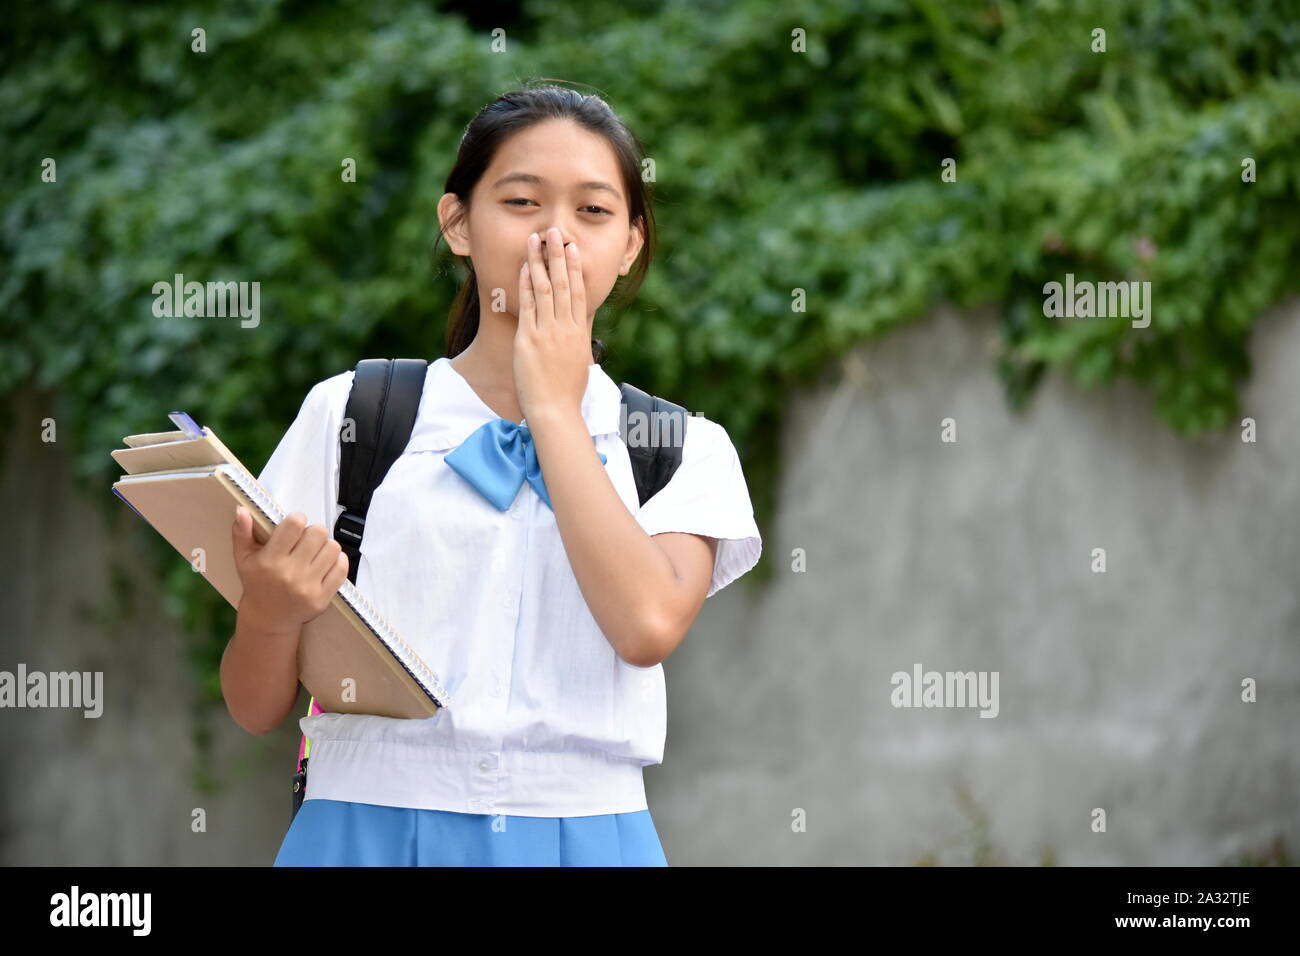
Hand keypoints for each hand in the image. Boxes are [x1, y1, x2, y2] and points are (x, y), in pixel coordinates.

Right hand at [231, 507, 349, 633]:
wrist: (268, 618)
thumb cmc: (257, 583)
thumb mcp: (243, 558)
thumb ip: (241, 532)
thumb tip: (242, 509)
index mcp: (270, 560)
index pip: (295, 524)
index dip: (297, 520)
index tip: (295, 526)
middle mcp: (289, 574)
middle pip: (318, 533)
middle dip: (313, 532)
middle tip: (306, 540)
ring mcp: (307, 587)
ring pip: (333, 548)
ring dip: (326, 546)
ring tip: (315, 552)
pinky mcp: (322, 598)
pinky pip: (341, 569)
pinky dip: (338, 561)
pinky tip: (326, 562)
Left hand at [514, 226, 589, 423]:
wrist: (554, 410)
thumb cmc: (567, 392)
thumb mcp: (580, 361)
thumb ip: (579, 339)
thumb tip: (579, 325)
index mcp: (579, 333)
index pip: (579, 293)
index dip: (576, 268)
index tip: (573, 249)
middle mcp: (565, 328)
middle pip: (564, 284)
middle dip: (558, 256)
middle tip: (555, 232)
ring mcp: (548, 333)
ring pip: (546, 290)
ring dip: (540, 262)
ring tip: (536, 240)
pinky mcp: (529, 340)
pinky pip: (528, 307)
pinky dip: (528, 286)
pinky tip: (526, 268)